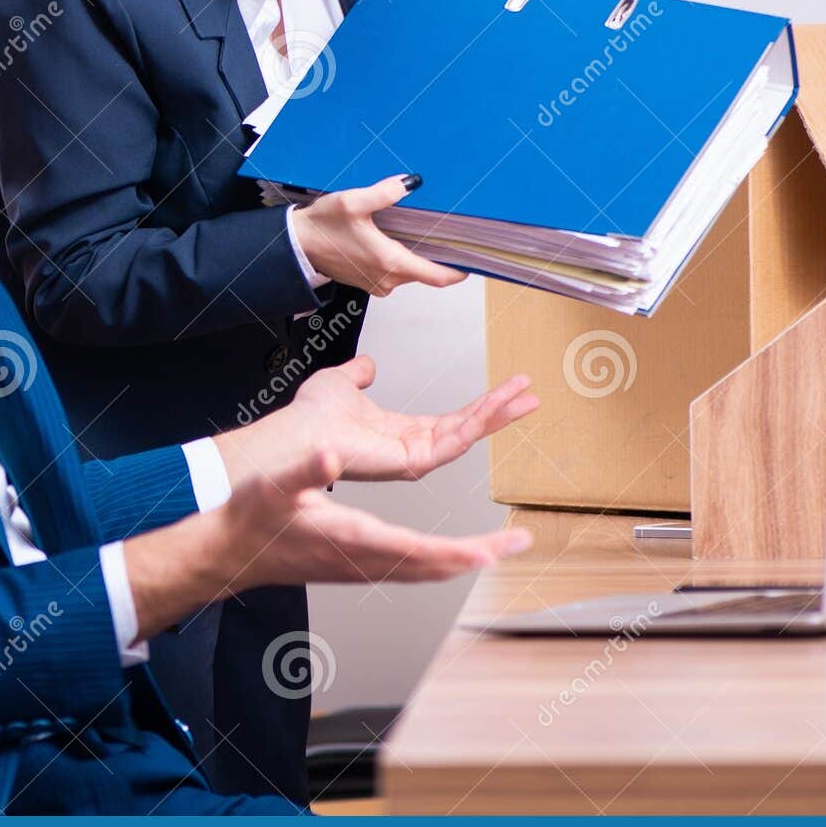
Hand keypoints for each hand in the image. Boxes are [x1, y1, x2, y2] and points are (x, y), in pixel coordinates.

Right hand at [124, 402, 532, 637]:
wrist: (227, 552)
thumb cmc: (249, 519)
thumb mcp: (273, 484)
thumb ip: (303, 469)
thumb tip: (330, 456)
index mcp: (353, 540)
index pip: (420, 552)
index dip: (463, 552)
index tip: (497, 549)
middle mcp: (364, 561)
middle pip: (435, 567)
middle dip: (480, 555)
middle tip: (519, 543)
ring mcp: (362, 568)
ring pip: (425, 571)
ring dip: (463, 559)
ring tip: (497, 548)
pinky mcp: (357, 565)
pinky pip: (410, 569)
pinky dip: (439, 561)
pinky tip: (448, 554)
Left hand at [215, 355, 537, 488]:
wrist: (296, 433)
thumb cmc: (309, 417)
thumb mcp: (341, 384)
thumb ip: (358, 375)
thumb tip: (368, 365)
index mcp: (398, 431)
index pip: (450, 419)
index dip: (478, 404)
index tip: (505, 387)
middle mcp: (409, 447)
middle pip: (467, 428)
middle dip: (499, 409)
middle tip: (530, 391)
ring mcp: (413, 457)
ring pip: (466, 434)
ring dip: (497, 414)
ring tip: (526, 396)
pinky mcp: (411, 461)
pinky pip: (453, 441)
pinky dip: (479, 423)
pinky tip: (499, 407)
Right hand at [292, 177, 466, 295]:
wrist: (296, 246)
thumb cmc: (322, 227)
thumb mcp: (353, 202)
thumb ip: (385, 192)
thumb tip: (411, 183)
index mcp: (390, 262)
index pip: (438, 277)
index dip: (460, 270)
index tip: (474, 259)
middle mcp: (388, 279)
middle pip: (426, 272)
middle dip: (436, 254)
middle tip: (446, 231)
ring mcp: (378, 283)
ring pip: (410, 271)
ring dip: (416, 254)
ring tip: (418, 230)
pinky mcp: (368, 281)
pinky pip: (394, 272)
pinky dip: (400, 257)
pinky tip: (394, 237)